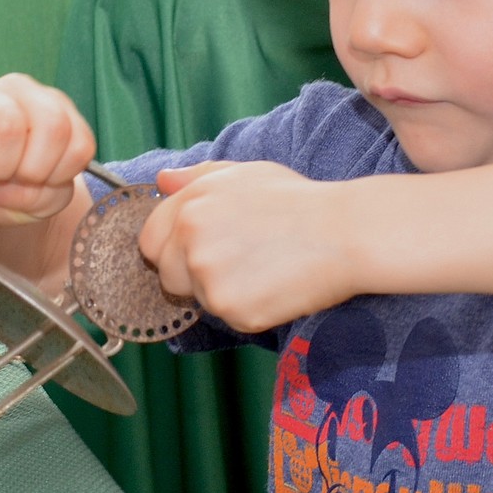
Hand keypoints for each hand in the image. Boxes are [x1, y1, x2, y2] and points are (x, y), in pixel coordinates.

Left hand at [140, 161, 356, 332]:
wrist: (343, 233)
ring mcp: (209, 281)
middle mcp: (190, 243)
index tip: (202, 248)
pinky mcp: (233, 312)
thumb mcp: (243, 173)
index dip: (172, 248)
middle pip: (167, 276)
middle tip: (238, 261)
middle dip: (191, 274)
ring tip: (262, 269)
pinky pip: (228, 318)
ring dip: (222, 291)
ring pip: (198, 299)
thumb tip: (161, 181)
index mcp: (188, 208)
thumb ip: (196, 178)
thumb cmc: (296, 200)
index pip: (149, 242)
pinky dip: (247, 309)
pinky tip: (273, 287)